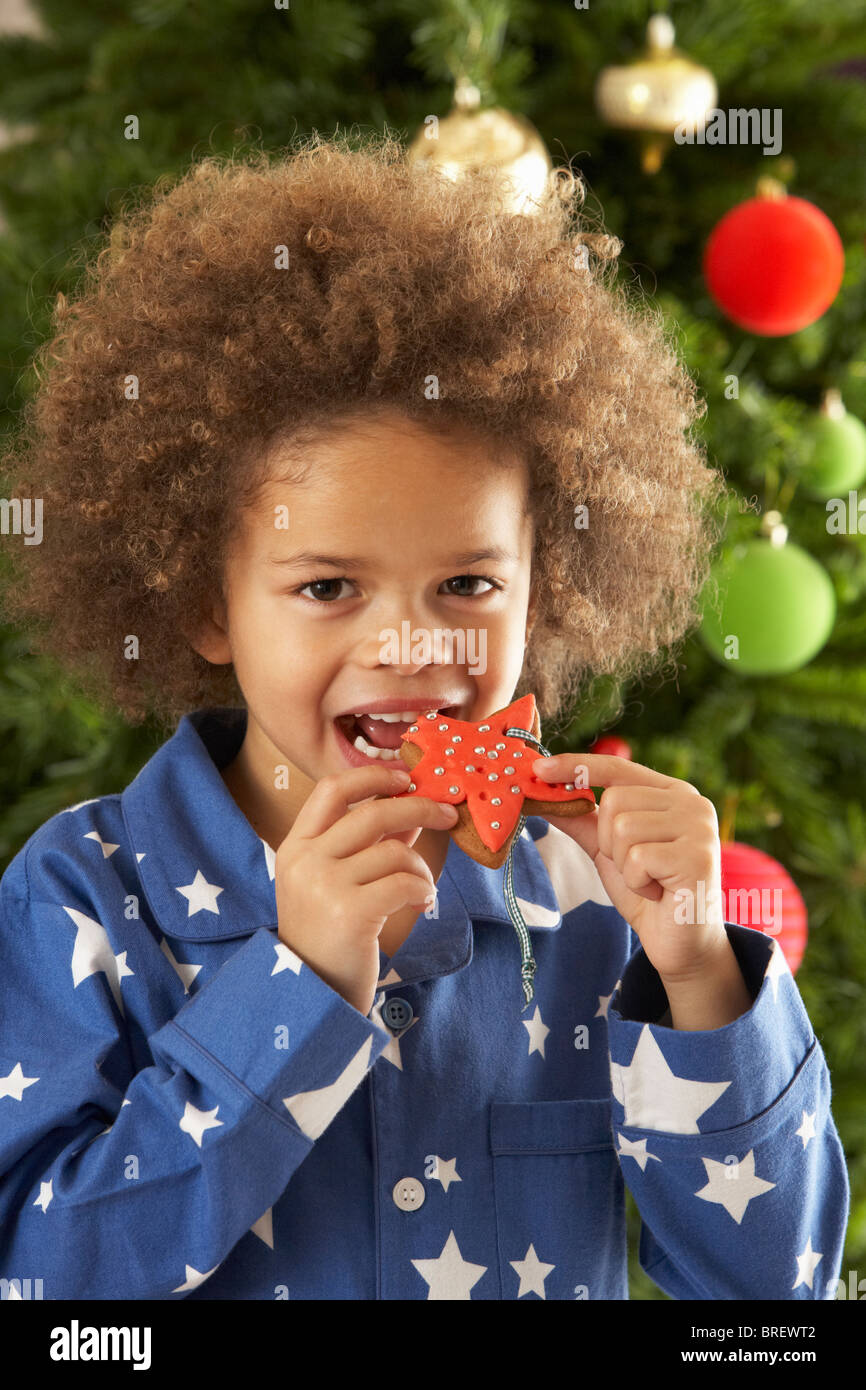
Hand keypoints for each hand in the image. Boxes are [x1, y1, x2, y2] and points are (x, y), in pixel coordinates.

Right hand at [274, 764, 457, 1016]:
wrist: (311, 995)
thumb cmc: (328, 937)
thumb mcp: (335, 883)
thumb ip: (369, 844)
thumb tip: (413, 808)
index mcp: (295, 847)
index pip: (331, 789)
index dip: (372, 775)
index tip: (405, 777)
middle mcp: (305, 861)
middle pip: (373, 812)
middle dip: (419, 807)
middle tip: (448, 812)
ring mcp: (324, 886)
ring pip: (394, 851)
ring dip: (420, 867)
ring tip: (422, 888)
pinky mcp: (350, 913)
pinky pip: (403, 882)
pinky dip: (422, 889)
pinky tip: (421, 903)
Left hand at [532, 752, 726, 983]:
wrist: (679, 942)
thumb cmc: (647, 890)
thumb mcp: (607, 849)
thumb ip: (581, 819)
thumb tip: (543, 795)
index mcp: (671, 793)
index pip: (616, 768)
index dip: (576, 766)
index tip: (538, 768)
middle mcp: (691, 802)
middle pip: (614, 800)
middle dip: (609, 841)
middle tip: (635, 866)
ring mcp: (699, 827)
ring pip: (623, 828)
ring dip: (623, 864)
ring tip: (648, 880)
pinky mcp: (699, 856)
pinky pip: (637, 858)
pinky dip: (637, 882)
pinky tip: (658, 892)